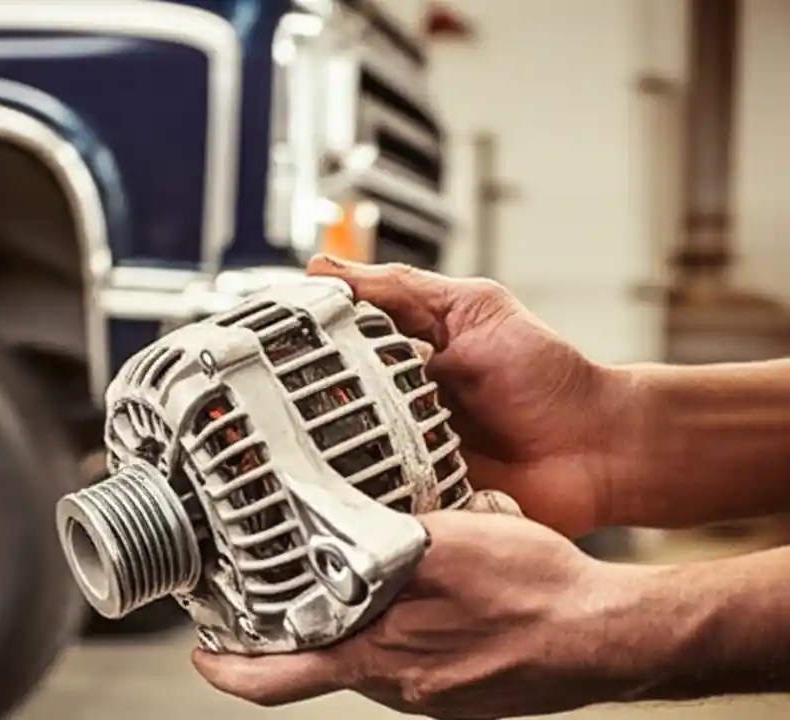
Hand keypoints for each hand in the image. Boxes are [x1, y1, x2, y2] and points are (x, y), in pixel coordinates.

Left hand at [193, 511, 660, 717]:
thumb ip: (382, 545)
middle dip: (294, 628)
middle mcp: (399, 685)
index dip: (229, 670)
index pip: (277, 680)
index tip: (204, 652)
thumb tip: (330, 537)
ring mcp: (432, 692)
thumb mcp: (448, 546)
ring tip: (356, 576)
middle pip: (320, 661)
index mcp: (380, 657)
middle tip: (272, 593)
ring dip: (352, 622)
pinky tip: (420, 594)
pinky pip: (409, 659)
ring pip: (366, 657)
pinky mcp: (460, 687)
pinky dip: (396, 629)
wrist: (609, 635)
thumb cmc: (536, 592)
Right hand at [307, 256, 636, 536]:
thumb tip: (324, 267)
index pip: (331, 358)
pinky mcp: (420, 503)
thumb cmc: (546, 375)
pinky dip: (369, 502)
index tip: (263, 352)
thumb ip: (402, 289)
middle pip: (327, 414)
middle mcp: (394, 413)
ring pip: (345, 462)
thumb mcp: (473, 310)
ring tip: (311, 452)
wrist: (599, 447)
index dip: (297, 355)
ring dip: (332, 459)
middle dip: (303, 413)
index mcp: (398, 364)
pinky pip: (380, 506)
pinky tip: (352, 494)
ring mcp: (405, 460)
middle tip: (276, 410)